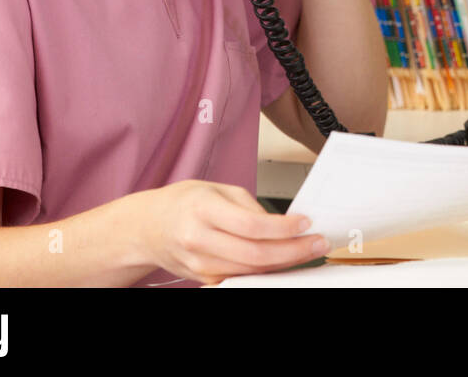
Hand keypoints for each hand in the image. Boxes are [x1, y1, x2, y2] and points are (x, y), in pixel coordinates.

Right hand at [130, 179, 327, 284]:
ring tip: (308, 251)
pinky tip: (284, 262)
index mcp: (202, 209)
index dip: (283, 228)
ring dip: (285, 263)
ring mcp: (199, 265)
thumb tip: (281, 225)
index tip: (306, 222)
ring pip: (251, 271)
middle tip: (318, 242)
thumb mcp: (217, 189)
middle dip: (293, 251)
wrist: (149, 227)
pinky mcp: (203, 279)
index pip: (251, 225)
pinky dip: (266, 271)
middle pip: (254, 254)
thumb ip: (249, 207)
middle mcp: (198, 240)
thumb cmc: (184, 203)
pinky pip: (241, 278)